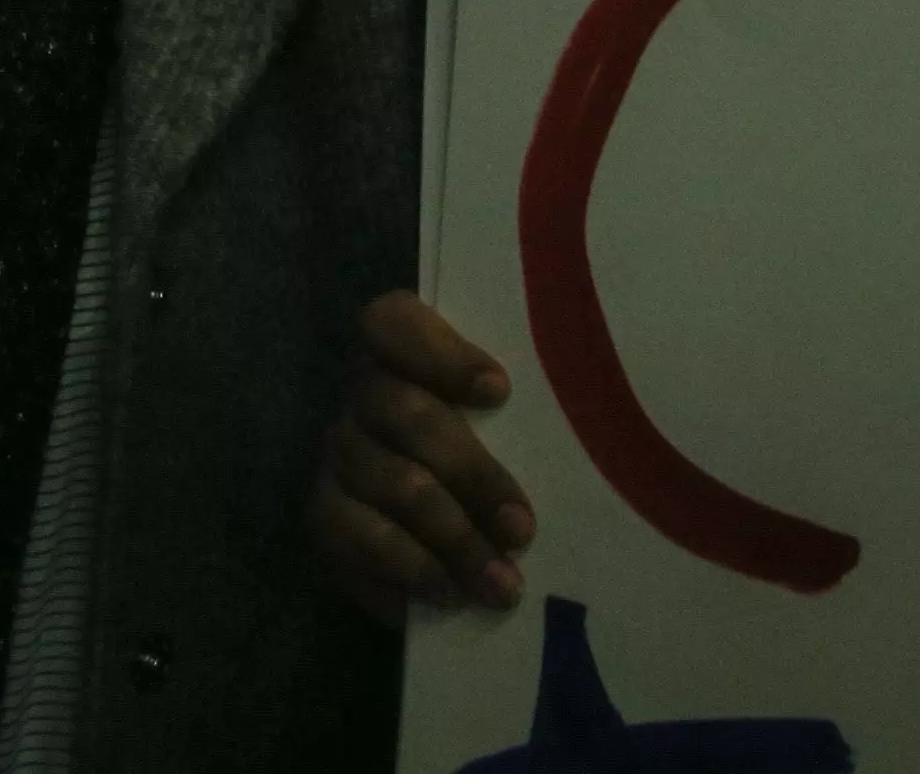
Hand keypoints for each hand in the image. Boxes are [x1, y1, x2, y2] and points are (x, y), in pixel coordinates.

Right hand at [311, 290, 534, 622]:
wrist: (441, 539)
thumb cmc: (492, 467)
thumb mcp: (513, 429)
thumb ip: (529, 417)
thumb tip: (593, 430)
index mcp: (404, 357)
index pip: (393, 321)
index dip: (439, 352)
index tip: (499, 391)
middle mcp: (363, 399)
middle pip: (406, 413)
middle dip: (472, 474)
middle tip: (522, 530)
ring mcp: (340, 460)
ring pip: (392, 486)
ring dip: (453, 539)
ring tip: (502, 583)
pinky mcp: (327, 520)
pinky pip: (358, 542)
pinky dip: (408, 572)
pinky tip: (448, 598)